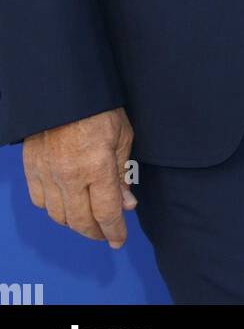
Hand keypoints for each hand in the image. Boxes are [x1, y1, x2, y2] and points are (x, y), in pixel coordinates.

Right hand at [22, 107, 137, 247]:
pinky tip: (66, 204)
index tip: (119, 239)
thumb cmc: (99, 109)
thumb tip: (127, 204)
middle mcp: (70, 175)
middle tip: (106, 233)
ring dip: (75, 223)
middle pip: (81, 221)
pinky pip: (40, 202)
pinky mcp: (32, 167)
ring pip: (59, 216)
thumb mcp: (122, 137)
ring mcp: (47, 173)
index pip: (106, 213)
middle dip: (96, 232)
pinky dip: (54, 209)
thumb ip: (123, 173)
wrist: (65, 89)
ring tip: (87, 220)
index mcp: (97, 166)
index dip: (114, 231)